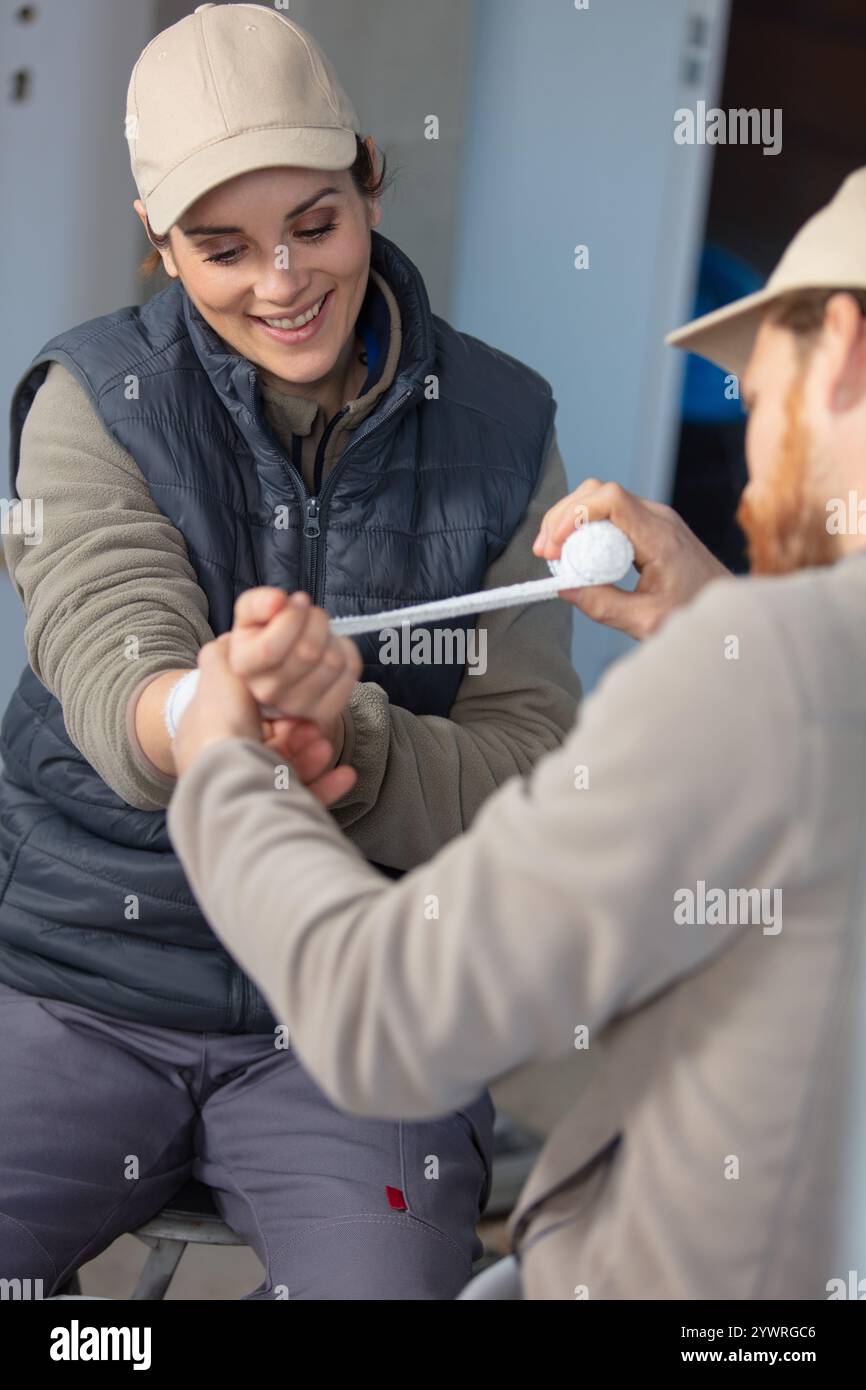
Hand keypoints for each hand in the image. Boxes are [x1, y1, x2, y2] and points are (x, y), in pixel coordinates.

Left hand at [173, 637, 356, 804]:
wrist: (222, 779)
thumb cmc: (218, 726)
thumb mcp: (217, 677)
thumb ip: (223, 658)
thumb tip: (227, 639)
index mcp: (213, 738)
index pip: (251, 720)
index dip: (278, 709)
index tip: (297, 700)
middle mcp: (228, 767)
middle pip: (275, 747)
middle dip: (301, 735)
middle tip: (315, 727)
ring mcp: (246, 791)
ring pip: (289, 773)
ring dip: (312, 757)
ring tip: (325, 747)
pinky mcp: (269, 814)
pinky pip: (302, 801)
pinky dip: (327, 786)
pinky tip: (346, 775)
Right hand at [228, 588, 361, 728]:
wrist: (282, 664)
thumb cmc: (267, 634)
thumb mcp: (253, 612)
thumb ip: (258, 602)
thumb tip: (277, 602)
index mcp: (244, 667)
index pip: (270, 649)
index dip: (292, 617)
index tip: (299, 601)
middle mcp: (268, 692)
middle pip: (307, 652)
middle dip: (316, 620)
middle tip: (311, 615)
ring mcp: (298, 707)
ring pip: (332, 661)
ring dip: (331, 636)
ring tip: (319, 634)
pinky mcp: (326, 710)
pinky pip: (350, 670)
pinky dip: (347, 650)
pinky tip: (331, 648)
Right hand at [533, 479, 728, 638]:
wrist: (732, 614)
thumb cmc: (696, 615)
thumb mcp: (646, 621)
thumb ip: (603, 605)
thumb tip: (563, 587)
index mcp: (659, 536)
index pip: (611, 499)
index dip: (574, 514)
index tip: (554, 546)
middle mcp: (658, 518)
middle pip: (599, 492)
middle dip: (563, 516)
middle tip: (544, 552)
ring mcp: (655, 519)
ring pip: (602, 498)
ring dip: (572, 518)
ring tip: (553, 552)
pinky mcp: (651, 527)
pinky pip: (611, 513)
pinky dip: (586, 525)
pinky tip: (574, 551)